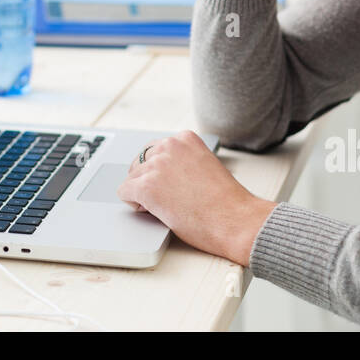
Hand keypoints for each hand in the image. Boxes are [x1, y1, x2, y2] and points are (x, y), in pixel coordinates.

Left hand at [115, 130, 276, 266]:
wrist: (235, 220)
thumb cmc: (226, 202)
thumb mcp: (205, 165)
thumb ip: (183, 161)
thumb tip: (164, 172)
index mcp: (185, 138)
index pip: (156, 149)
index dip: (161, 171)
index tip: (171, 184)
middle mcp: (169, 146)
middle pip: (140, 162)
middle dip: (148, 180)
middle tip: (167, 198)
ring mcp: (156, 165)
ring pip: (131, 178)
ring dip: (143, 194)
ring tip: (167, 206)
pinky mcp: (146, 187)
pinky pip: (124, 192)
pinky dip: (134, 204)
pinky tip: (154, 211)